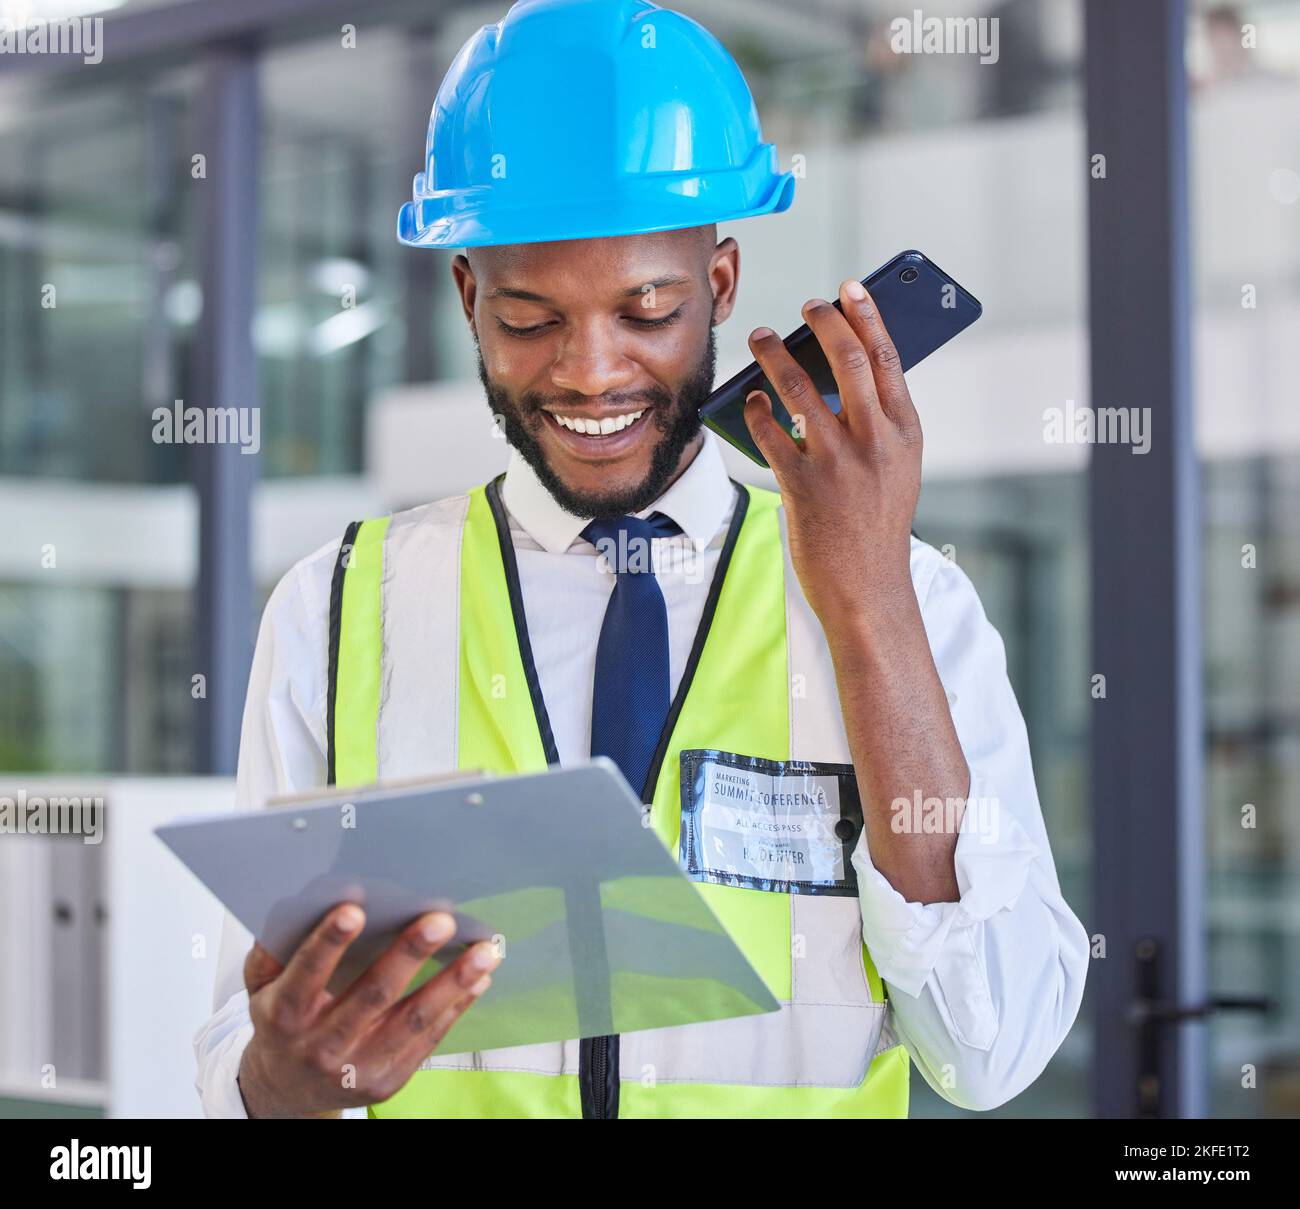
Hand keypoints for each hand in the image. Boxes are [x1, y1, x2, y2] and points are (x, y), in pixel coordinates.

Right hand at [236, 903, 498, 1117]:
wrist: (288, 1090)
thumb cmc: (281, 1023)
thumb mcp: (261, 988)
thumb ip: (272, 951)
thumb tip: (299, 902)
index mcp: (285, 1014)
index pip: (306, 976)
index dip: (329, 943)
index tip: (355, 910)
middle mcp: (321, 1045)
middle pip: (373, 995)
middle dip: (409, 954)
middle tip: (441, 920)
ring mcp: (357, 1068)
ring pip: (412, 1020)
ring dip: (453, 983)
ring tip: (485, 952)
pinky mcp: (387, 1082)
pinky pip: (428, 1040)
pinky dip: (456, 1007)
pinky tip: (479, 979)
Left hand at [743, 280, 921, 629]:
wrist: (868, 587)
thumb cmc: (878, 522)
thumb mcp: (898, 468)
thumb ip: (879, 422)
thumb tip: (838, 372)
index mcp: (905, 432)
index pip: (888, 358)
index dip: (867, 316)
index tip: (848, 288)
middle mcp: (875, 441)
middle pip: (847, 359)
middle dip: (822, 322)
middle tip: (806, 305)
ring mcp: (837, 463)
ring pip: (797, 388)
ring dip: (773, 354)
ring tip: (760, 337)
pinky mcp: (802, 486)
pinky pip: (769, 433)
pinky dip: (756, 409)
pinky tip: (751, 399)